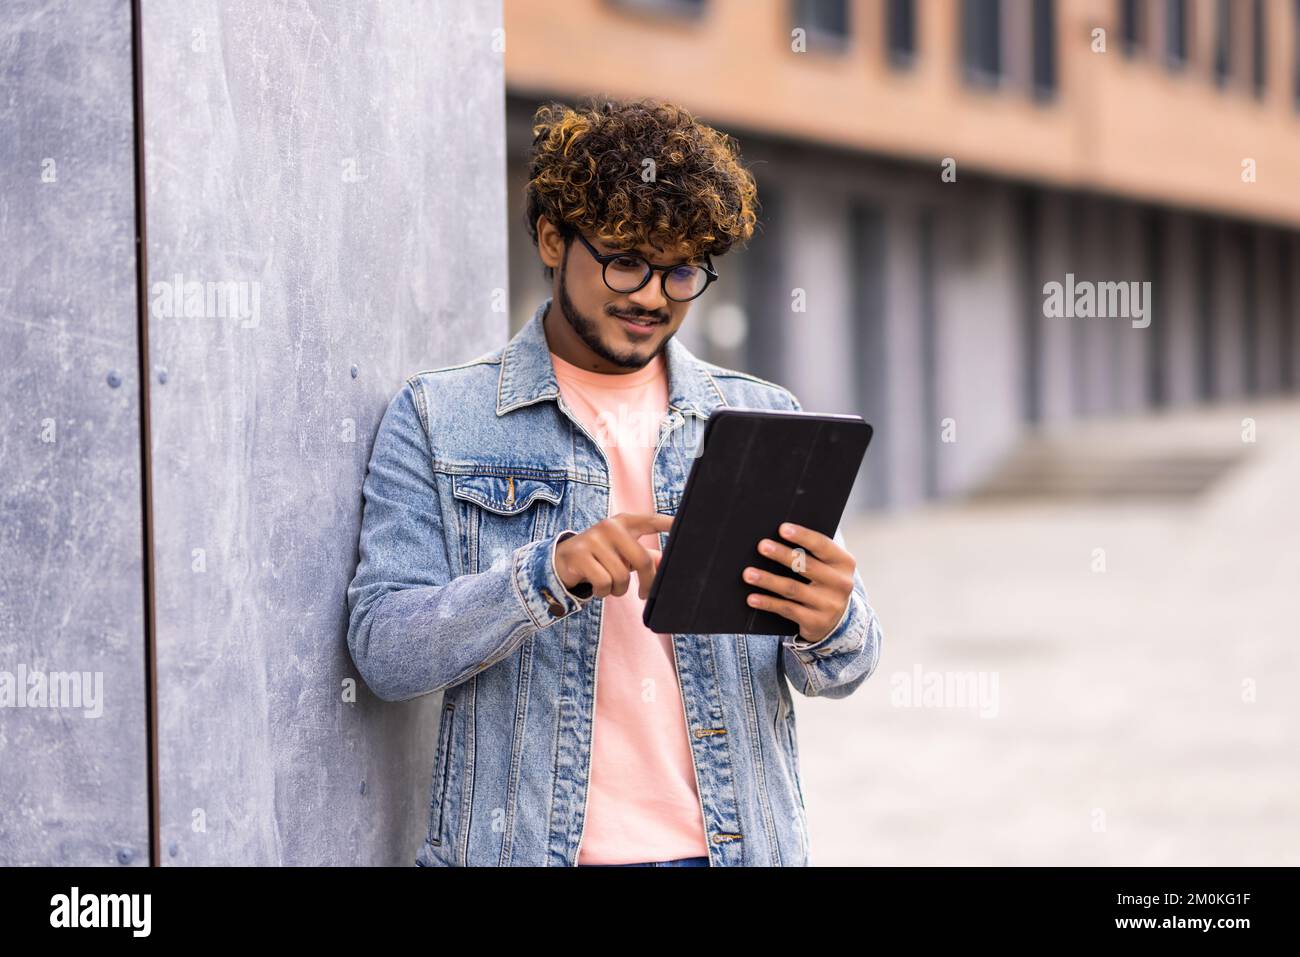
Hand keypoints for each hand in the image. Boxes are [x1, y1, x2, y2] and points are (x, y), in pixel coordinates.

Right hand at [555, 512, 672, 600]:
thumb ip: (648, 557)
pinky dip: (602, 592)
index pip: (651, 521)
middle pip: (642, 560)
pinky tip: (597, 587)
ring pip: (621, 576)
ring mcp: (593, 539)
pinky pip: (603, 583)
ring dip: (618, 589)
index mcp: (625, 522)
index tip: (684, 525)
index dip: (668, 523)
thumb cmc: (603, 558)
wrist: (563, 560)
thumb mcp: (625, 554)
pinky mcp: (578, 554)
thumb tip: (668, 563)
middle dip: (647, 582)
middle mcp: (610, 526)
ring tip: (610, 585)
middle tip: (644, 594)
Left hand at [741, 522, 854, 642]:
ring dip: (768, 580)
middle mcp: (841, 584)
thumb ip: (811, 552)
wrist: (836, 620)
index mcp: (844, 562)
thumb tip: (775, 537)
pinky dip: (768, 603)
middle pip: (806, 566)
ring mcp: (829, 605)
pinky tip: (752, 598)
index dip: (802, 536)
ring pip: (792, 589)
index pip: (822, 545)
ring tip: (748, 573)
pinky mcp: (816, 622)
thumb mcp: (827, 566)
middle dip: (782, 555)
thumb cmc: (823, 581)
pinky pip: (787, 610)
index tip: (782, 528)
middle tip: (762, 546)